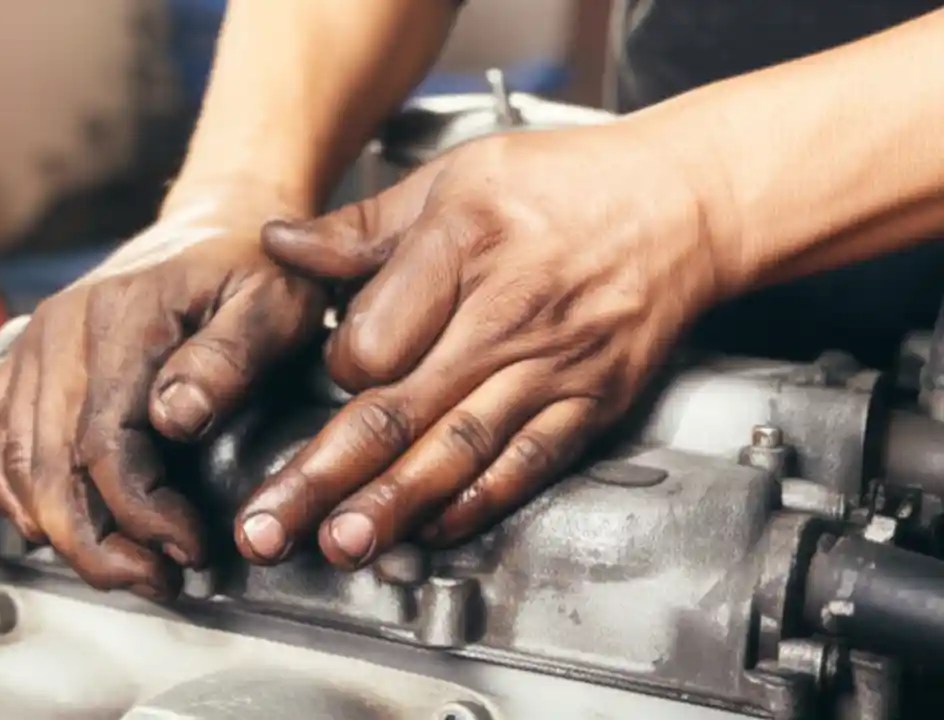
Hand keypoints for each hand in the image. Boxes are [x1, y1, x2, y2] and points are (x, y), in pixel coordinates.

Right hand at [0, 187, 324, 598]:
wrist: (221, 220)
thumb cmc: (255, 265)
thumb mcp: (274, 301)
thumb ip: (229, 358)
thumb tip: (174, 417)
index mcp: (123, 318)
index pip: (107, 443)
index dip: (142, 513)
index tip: (187, 549)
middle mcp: (63, 329)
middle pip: (50, 464)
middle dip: (96, 542)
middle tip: (152, 580)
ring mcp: (37, 341)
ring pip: (14, 458)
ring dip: (56, 528)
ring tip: (116, 566)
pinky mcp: (29, 355)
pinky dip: (7, 487)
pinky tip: (44, 523)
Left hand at [233, 126, 728, 567]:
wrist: (683, 204)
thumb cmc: (564, 183)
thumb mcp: (455, 176)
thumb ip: (363, 226)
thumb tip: (279, 244)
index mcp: (461, 248)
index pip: (371, 340)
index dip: (338, 365)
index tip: (339, 365)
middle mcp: (505, 316)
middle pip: (397, 410)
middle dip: (323, 478)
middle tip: (269, 528)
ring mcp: (551, 368)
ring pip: (457, 450)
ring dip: (393, 506)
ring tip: (342, 545)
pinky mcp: (589, 404)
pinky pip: (526, 465)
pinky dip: (478, 503)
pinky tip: (431, 531)